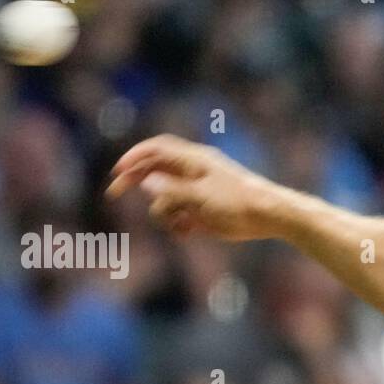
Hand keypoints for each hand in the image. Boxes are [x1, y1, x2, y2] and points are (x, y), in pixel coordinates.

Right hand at [107, 134, 281, 240]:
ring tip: (179, 227)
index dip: (134, 157)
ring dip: (164, 212)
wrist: (269, 216)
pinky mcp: (203, 208)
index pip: (156, 149)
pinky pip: (179, 212)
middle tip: (114, 193)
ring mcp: (197, 189)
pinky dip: (177, 222)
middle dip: (135, 181)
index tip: (118, 171)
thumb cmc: (238, 202)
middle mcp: (192, 171)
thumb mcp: (202, 197)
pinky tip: (187, 233)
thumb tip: (145, 181)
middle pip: (154, 170)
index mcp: (192, 160)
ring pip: (165, 196)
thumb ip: (172, 190)